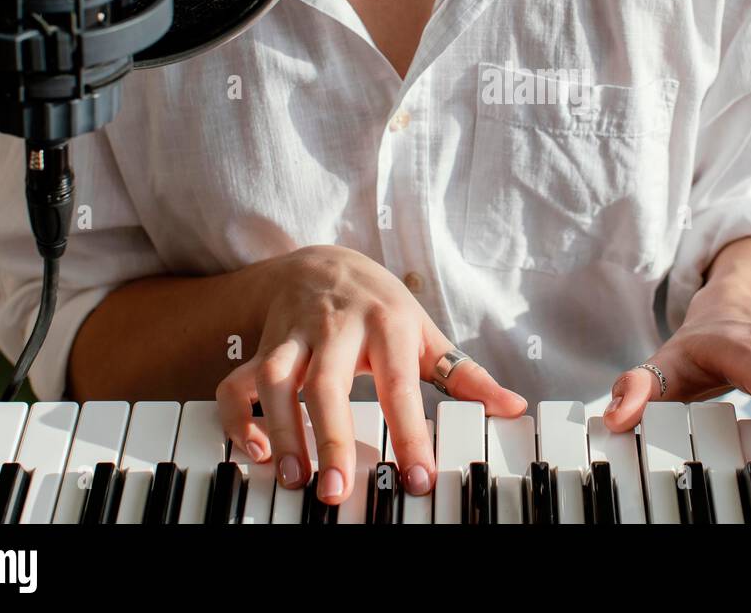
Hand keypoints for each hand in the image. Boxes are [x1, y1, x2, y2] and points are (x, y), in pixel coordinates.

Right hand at [216, 245, 525, 503]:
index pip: (400, 385)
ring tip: (296, 479)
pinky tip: (253, 450)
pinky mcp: (263, 347)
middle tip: (336, 490)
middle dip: (331, 437)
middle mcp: (338, 329)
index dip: (411, 432)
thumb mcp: (424, 334)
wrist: (321, 261)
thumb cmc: (381, 307)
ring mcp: (296, 337)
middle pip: (328, 383)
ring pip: (277, 380)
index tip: (418, 478)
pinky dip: (239, 417)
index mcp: (387, 326)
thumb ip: (465, 375)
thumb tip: (512, 407)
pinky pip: (238, 382)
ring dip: (283, 431)